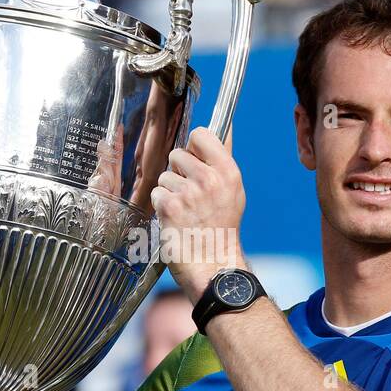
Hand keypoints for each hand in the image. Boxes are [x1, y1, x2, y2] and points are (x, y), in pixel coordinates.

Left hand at [151, 127, 246, 301]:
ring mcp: (188, 193)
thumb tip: (223, 127)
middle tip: (191, 195)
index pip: (201, 134)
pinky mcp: (170, 207)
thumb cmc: (222, 227)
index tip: (196, 160)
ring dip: (170, 191)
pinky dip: (162, 206)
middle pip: (178, 154)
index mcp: (228, 171)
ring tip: (185, 210)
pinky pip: (157, 192)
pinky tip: (175, 219)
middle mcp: (209, 180)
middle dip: (179, 172)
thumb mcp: (233, 190)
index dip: (194, 146)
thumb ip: (223, 158)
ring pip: (165, 175)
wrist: (213, 263)